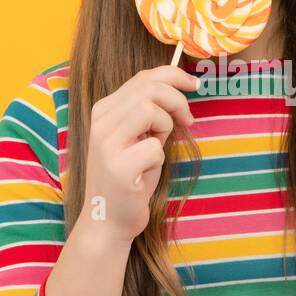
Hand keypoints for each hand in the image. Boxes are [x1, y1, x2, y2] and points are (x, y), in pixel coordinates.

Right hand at [82, 65, 199, 242]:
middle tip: (187, 120)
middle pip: (149, 88)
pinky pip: (155, 148)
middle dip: (177, 100)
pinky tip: (146, 171)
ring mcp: (106, 144)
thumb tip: (180, 88)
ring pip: (150, 109)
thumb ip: (149, 113)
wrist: (108, 219)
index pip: (142, 78)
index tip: (194, 85)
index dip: (174, 76)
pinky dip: (160, 158)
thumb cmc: (130, 177)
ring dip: (167, 126)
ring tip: (160, 146)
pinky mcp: (118, 167)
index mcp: (104, 110)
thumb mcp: (137, 137)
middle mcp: (100, 122)